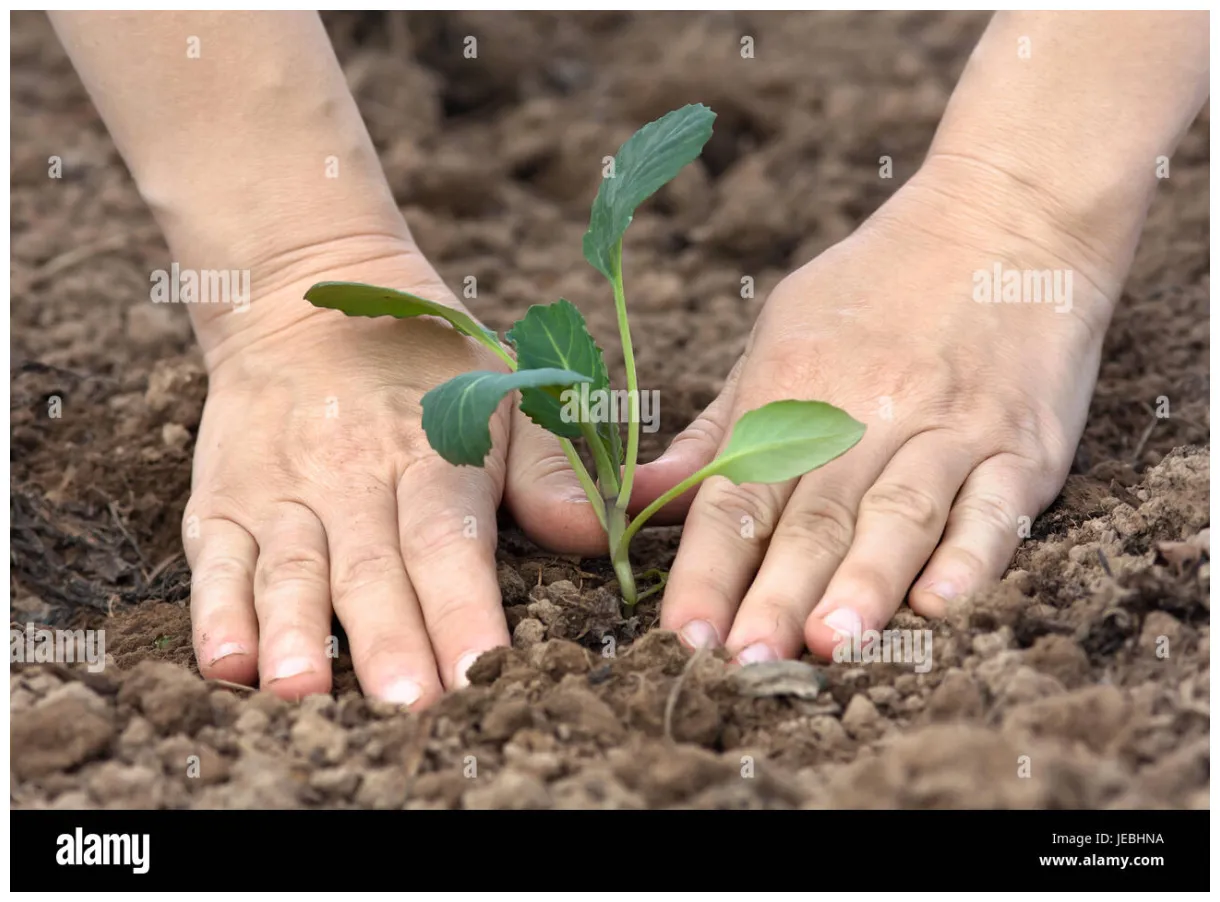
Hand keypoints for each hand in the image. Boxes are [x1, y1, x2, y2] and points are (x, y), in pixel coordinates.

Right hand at [186, 241, 599, 703]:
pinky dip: (216, 613)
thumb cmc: (429, 364)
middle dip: (390, 641)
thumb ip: (551, 468)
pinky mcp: (225, 501)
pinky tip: (228, 663)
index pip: (446, 538)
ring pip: (291, 569)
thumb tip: (597, 533)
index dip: (462, 606)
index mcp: (430, 452)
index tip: (482, 667)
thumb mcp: (506, 390)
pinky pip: (217, 561)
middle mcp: (351, 475)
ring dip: (296, 634)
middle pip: (371, 568)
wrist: (305, 300)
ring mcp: (282, 490)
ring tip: (306, 691)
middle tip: (409, 707)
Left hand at [631, 160, 1119, 660]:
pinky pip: (994, 506)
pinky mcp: (1022, 442)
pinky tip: (942, 604)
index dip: (709, 569)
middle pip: (813, 519)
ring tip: (831, 644)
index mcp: (793, 392)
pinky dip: (970, 557)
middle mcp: (866, 415)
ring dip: (863, 582)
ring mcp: (947, 429)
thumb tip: (638, 493)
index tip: (682, 632)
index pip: (740, 496)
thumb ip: (718, 429)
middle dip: (775, 596)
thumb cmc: (874, 287)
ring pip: (898, 516)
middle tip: (745, 663)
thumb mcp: (777, 336)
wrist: (1002, 216)